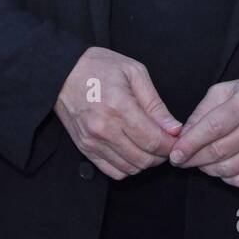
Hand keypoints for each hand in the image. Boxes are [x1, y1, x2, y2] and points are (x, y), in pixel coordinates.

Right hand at [55, 47, 182, 179]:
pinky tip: (132, 152)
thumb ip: (155, 103)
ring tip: (149, 146)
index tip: (176, 140)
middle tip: (165, 143)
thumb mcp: (134, 72)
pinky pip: (112, 171)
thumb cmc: (99, 67)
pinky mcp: (84, 148)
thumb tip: (173, 128)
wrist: (62, 72)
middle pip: (143, 159)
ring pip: (130, 168)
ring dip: (145, 162)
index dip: (171, 145)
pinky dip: (127, 167)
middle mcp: (104, 128)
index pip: (153, 140)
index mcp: (119, 107)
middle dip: (161, 155)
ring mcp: (93, 141)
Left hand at [168, 75, 238, 187]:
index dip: (191, 143)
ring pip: (230, 168)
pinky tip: (220, 167)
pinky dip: (226, 178)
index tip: (175, 153)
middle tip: (181, 159)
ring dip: (208, 169)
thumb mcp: (226, 90)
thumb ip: (203, 111)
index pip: (214, 127)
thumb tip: (183, 136)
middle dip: (194, 158)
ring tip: (200, 161)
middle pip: (220, 150)